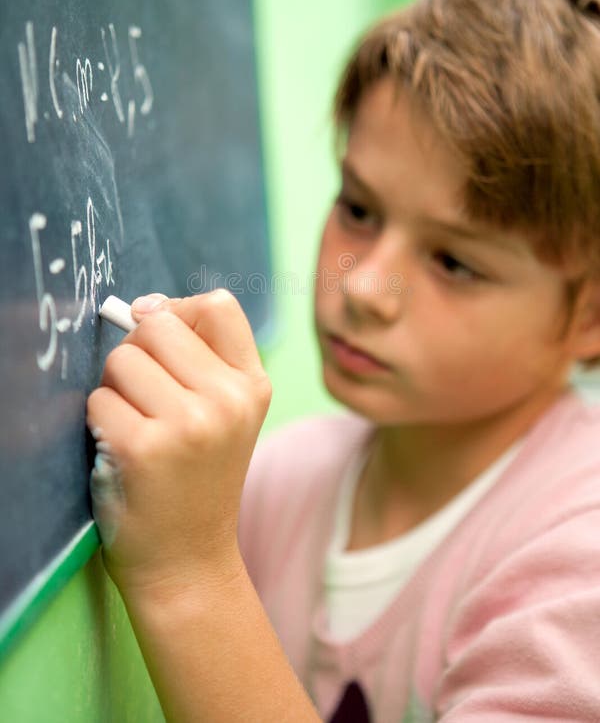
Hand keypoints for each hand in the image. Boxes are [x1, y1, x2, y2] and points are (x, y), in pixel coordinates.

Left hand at [86, 289, 271, 601]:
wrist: (188, 562)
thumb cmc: (196, 479)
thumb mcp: (227, 414)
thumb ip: (200, 358)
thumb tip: (145, 309)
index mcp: (253, 386)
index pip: (217, 305)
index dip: (177, 310)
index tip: (159, 335)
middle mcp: (229, 400)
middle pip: (157, 324)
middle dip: (137, 351)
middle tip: (145, 396)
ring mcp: (190, 424)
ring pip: (122, 358)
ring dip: (115, 388)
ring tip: (136, 426)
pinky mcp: (145, 449)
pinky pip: (98, 400)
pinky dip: (100, 421)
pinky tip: (122, 452)